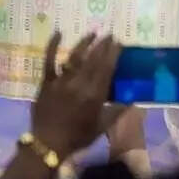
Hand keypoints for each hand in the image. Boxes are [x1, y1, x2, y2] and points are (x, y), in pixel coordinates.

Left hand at [29, 32, 123, 157]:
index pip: (106, 68)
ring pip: (75, 57)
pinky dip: (52, 46)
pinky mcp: (47, 82)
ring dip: (85, 43)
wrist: (48, 145)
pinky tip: (58, 32)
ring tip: (93, 33)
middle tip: (109, 34)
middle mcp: (79, 84)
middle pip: (93, 59)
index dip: (113, 53)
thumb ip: (117, 112)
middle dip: (102, 45)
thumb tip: (132, 99)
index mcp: (94, 95)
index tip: (119, 42)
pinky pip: (49, 61)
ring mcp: (61, 81)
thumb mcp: (101, 127)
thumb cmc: (77, 137)